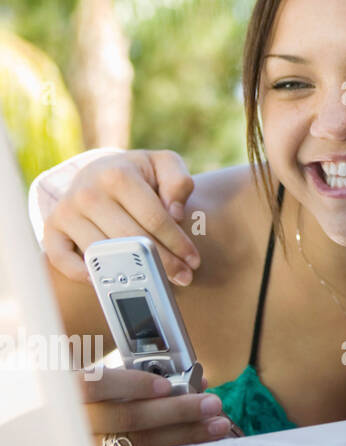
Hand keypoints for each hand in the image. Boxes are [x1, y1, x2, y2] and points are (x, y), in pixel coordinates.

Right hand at [42, 150, 199, 286]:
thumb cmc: (138, 172)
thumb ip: (178, 182)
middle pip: (131, 239)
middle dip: (162, 262)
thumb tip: (175, 213)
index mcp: (117, 175)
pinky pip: (62, 259)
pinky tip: (106, 280)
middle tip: (183, 277)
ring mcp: (66, 212)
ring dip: (130, 273)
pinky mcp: (52, 229)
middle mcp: (88, 193)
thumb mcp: (164, 164)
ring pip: (103, 253)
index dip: (178, 242)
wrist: (98, 170)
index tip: (193, 260)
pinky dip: (81, 274)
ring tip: (155, 281)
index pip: (155, 218)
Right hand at [83, 366, 231, 445]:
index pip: (96, 385)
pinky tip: (198, 444)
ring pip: (137, 445)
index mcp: (69, 391)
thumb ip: (142, 377)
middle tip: (211, 403)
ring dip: (183, 434)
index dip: (132, 385)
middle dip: (175, 410)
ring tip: (216, 425)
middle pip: (126, 418)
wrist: (62, 431)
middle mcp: (73, 423)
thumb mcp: (105, 379)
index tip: (166, 386)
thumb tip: (196, 382)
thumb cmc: (93, 397)